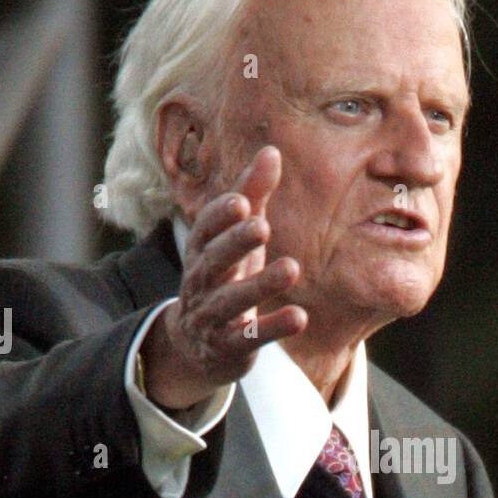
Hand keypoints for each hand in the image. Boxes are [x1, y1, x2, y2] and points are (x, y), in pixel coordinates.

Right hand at [141, 146, 305, 408]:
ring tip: (292, 268)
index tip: (242, 201)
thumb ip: (252, 196)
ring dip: (260, 285)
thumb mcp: (236, 238)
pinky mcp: (229, 346)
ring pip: (231, 300)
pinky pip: (250, 338)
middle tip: (261, 226)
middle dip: (235, 244)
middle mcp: (202, 282)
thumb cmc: (225, 277)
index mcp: (202, 251)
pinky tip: (300, 317)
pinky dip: (274, 328)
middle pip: (214, 261)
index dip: (220, 216)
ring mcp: (212, 316)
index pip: (205, 229)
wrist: (197, 345)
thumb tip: (271, 150)